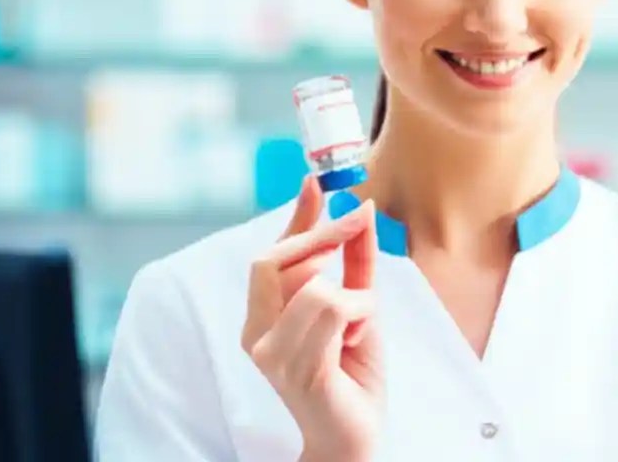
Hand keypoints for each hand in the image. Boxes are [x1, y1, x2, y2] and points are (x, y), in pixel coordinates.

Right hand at [241, 175, 383, 461]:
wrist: (352, 438)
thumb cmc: (351, 377)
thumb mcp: (356, 306)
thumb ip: (353, 261)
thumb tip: (359, 209)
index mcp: (263, 318)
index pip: (270, 256)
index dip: (294, 216)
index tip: (315, 181)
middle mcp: (257, 334)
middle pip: (275, 261)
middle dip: (323, 234)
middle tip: (358, 219)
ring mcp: (273, 353)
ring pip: (316, 286)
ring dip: (354, 298)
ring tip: (357, 328)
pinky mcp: (299, 367)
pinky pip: (333, 310)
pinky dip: (358, 317)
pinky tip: (355, 342)